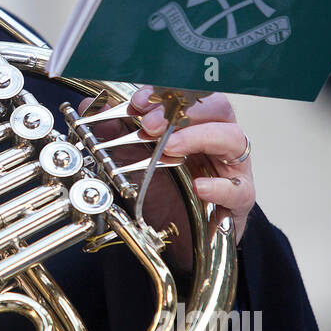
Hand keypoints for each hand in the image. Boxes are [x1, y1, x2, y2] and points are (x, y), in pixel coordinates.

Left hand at [79, 86, 255, 271]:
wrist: (181, 236)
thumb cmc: (166, 191)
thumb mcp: (134, 158)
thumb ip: (114, 130)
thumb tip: (92, 106)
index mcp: (196, 122)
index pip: (191, 94)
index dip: (166, 93)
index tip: (139, 103)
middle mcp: (218, 139)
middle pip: (218, 107)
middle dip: (182, 111)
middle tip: (151, 126)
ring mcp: (232, 168)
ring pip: (232, 139)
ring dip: (199, 137)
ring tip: (171, 148)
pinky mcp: (239, 200)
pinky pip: (238, 189)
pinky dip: (219, 186)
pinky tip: (200, 186)